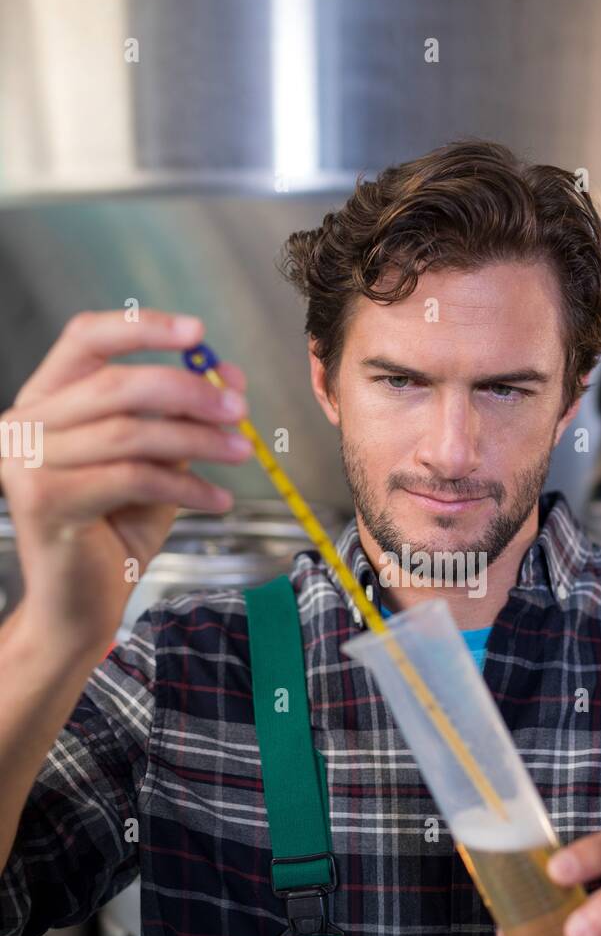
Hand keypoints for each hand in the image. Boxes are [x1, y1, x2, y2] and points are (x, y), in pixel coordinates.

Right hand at [0, 309, 250, 651]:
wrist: (80, 607)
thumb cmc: (114, 531)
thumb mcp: (156, 461)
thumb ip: (181, 416)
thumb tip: (230, 376)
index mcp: (45, 400)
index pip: (85, 338)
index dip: (143, 328)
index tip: (198, 334)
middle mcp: (24, 424)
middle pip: (115, 384)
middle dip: (188, 391)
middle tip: (239, 408)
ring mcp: (27, 462)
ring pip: (129, 432)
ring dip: (196, 439)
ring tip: (240, 452)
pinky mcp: (46, 500)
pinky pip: (133, 477)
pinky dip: (185, 484)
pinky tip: (217, 498)